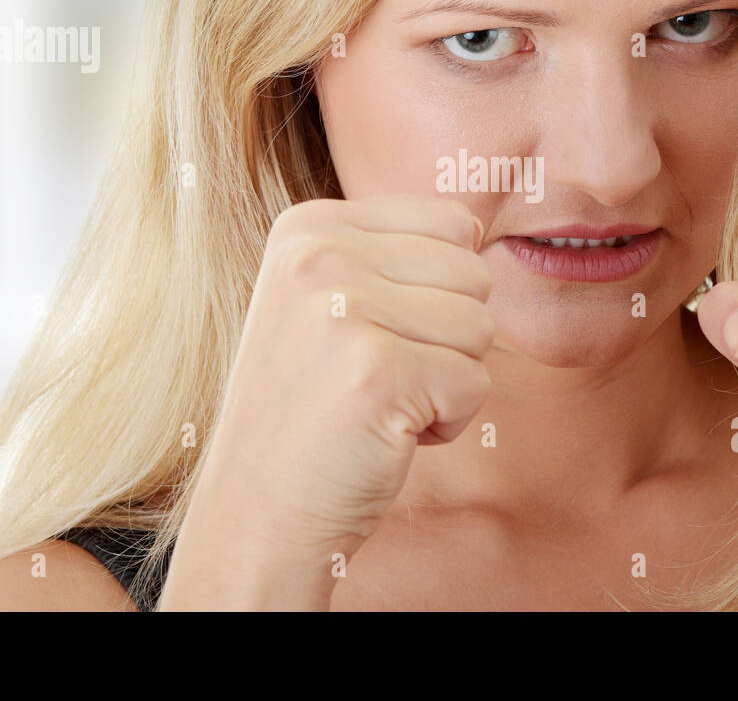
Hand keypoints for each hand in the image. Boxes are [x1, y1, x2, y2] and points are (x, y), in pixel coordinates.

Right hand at [162, 195, 493, 608]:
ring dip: (447, 381)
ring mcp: (344, 308)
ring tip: (378, 404)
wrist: (255, 516)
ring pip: (482, 328)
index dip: (439, 292)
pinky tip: (384, 435)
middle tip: (376, 378)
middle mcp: (320, 253)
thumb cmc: (312, 411)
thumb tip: (479, 225)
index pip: (453, 221)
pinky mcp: (376, 371)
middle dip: (448, 338)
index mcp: (309, 225)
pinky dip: (447, 423)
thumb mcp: (328, 301)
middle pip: (474, 273)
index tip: (372, 336)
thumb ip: (392, 253)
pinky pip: (475, 383)